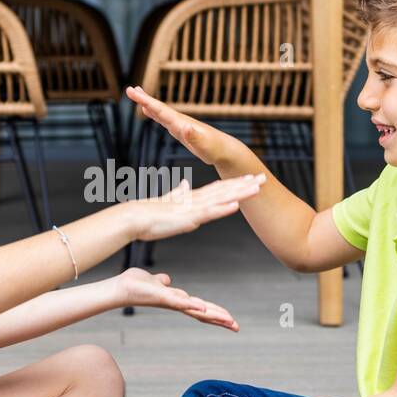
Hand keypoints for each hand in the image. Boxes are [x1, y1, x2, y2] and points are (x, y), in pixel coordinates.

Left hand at [114, 268, 238, 330]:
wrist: (121, 288)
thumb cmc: (136, 285)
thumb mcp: (154, 282)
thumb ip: (162, 282)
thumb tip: (166, 280)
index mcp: (177, 301)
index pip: (201, 308)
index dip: (215, 313)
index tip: (230, 320)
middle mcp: (176, 305)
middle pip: (203, 313)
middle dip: (220, 319)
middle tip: (236, 326)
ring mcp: (171, 303)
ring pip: (196, 310)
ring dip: (212, 315)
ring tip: (228, 320)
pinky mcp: (163, 298)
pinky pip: (179, 303)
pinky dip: (191, 306)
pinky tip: (202, 309)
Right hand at [126, 85, 233, 165]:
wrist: (225, 150)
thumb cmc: (215, 149)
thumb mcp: (204, 145)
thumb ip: (194, 137)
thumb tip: (185, 127)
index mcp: (182, 123)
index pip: (161, 110)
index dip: (146, 101)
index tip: (134, 92)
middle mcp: (180, 121)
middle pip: (159, 107)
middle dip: (144, 99)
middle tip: (129, 89)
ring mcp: (180, 125)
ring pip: (160, 112)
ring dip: (148, 103)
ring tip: (136, 94)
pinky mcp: (181, 131)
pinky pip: (164, 120)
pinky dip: (154, 113)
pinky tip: (149, 111)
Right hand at [127, 173, 264, 241]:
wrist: (133, 218)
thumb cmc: (148, 214)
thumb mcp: (168, 202)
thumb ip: (178, 193)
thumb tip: (184, 184)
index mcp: (192, 198)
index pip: (218, 188)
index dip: (236, 183)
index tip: (251, 179)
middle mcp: (195, 200)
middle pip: (225, 190)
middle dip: (245, 185)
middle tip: (263, 178)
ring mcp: (192, 209)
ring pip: (221, 199)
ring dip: (240, 193)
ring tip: (257, 188)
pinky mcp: (187, 218)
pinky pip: (208, 214)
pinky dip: (223, 209)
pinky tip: (236, 206)